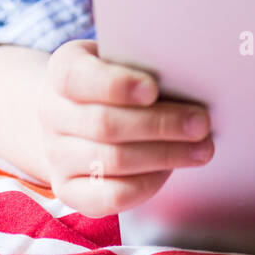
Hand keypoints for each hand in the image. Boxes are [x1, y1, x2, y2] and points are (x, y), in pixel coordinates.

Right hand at [37, 39, 213, 216]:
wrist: (78, 114)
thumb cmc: (115, 78)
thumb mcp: (122, 57)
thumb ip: (144, 62)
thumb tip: (190, 76)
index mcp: (63, 71)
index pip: (77, 77)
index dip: (115, 85)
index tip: (153, 89)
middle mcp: (51, 114)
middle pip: (105, 124)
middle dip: (160, 125)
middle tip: (201, 123)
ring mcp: (56, 156)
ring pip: (112, 161)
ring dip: (165, 155)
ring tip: (202, 148)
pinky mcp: (68, 190)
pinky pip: (108, 197)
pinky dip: (146, 184)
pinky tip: (171, 169)